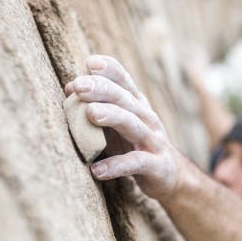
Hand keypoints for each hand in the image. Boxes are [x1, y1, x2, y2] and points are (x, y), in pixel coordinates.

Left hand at [64, 54, 186, 200]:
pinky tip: (97, 170)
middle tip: (80, 86)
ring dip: (112, 116)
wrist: (171, 176)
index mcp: (136, 105)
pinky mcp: (156, 166)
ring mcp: (153, 141)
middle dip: (102, 89)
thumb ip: (97, 105)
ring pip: (133, 124)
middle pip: (125, 99)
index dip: (110, 70)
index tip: (90, 64)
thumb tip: (70, 88)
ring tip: (90, 113)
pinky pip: (136, 163)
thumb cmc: (135, 145)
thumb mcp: (117, 124)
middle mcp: (147, 118)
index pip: (124, 80)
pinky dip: (117, 165)